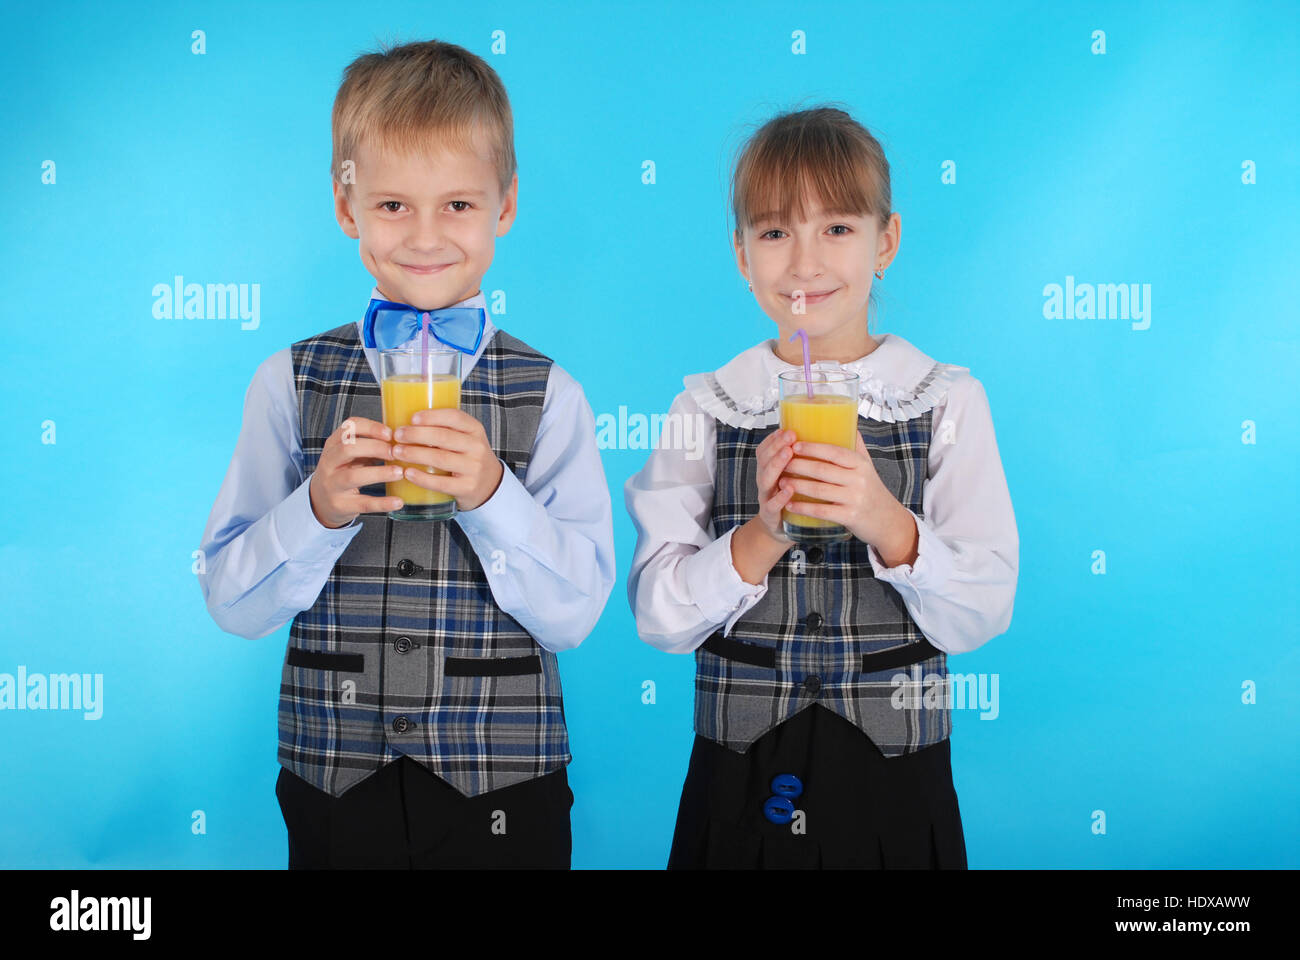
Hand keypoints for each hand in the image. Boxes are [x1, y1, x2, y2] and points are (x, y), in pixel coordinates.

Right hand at [308, 416, 402, 527]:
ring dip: (379, 473)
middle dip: (375, 448)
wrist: (321, 502)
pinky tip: (398, 502)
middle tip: (396, 453)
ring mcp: (332, 485)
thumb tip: (400, 440)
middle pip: (348, 448)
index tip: (390, 433)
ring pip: (353, 476)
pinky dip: (382, 503)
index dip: (370, 427)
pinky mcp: (340, 505)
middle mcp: (329, 463)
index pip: (348, 428)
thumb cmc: (342, 472)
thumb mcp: (350, 455)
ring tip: (400, 473)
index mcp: (333, 445)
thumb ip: (369, 446)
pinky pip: (363, 504)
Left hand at [391, 408, 504, 511]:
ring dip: (415, 454)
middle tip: (398, 435)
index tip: (412, 418)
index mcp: (475, 429)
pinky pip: (442, 483)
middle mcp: (477, 447)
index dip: (432, 416)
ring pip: (440, 458)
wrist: (490, 484)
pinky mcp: (468, 487)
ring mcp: (473, 468)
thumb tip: (407, 421)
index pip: (454, 417)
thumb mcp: (466, 438)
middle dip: (417, 435)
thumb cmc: (468, 456)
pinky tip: (408, 473)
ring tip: (396, 452)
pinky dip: (422, 478)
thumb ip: (445, 429)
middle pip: (443, 437)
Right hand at [753, 428, 798, 544]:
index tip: (788, 428)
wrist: (783, 531)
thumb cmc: (796, 500)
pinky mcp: (770, 515)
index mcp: (772, 469)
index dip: (775, 438)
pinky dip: (779, 497)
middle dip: (777, 445)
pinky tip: (789, 489)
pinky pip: (772, 505)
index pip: (767, 448)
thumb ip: (809, 460)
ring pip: (766, 479)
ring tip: (788, 454)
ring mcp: (766, 498)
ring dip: (776, 465)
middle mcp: (766, 481)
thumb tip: (835, 436)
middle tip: (790, 435)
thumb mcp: (798, 478)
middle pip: (764, 459)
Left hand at [778, 431, 901, 545]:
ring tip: (781, 481)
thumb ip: (856, 445)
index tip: (794, 445)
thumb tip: (845, 421)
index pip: (834, 452)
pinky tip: (790, 504)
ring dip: (797, 485)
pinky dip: (804, 508)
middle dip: (799, 465)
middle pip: (823, 470)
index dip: (813, 448)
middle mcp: (859, 479)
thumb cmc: (872, 489)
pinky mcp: (850, 517)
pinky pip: (822, 511)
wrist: (889, 520)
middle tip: (781, 463)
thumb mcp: (867, 465)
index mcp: (860, 464)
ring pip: (820, 490)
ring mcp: (854, 498)